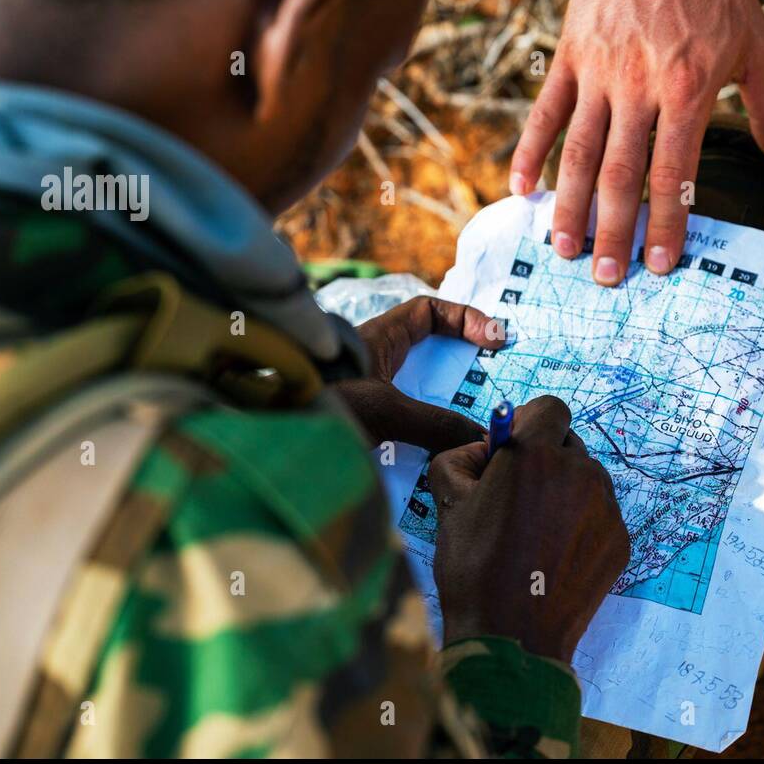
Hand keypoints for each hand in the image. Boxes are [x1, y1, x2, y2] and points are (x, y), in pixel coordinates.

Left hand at [333, 295, 504, 452]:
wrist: (269, 437)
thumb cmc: (320, 404)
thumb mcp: (383, 410)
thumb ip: (433, 423)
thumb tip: (479, 437)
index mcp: (380, 338)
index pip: (429, 312)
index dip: (466, 318)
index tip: (495, 339)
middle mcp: (375, 360)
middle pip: (427, 349)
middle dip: (462, 362)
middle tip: (493, 377)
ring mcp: (368, 390)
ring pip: (418, 387)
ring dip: (446, 401)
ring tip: (474, 421)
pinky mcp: (361, 422)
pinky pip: (404, 420)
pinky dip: (427, 430)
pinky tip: (441, 451)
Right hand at [430, 396, 629, 662]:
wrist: (511, 638)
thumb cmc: (472, 567)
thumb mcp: (447, 501)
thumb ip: (461, 457)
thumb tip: (484, 450)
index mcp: (536, 454)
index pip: (551, 408)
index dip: (530, 421)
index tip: (513, 446)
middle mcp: (580, 471)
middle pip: (569, 443)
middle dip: (546, 458)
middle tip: (517, 493)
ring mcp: (606, 507)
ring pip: (587, 480)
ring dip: (565, 490)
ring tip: (536, 531)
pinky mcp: (620, 540)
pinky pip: (600, 516)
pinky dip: (580, 524)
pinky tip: (553, 556)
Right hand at [510, 0, 763, 285]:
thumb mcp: (756, 41)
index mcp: (688, 90)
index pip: (673, 174)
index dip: (666, 224)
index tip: (660, 265)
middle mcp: (639, 88)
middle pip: (619, 175)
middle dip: (612, 232)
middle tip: (605, 277)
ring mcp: (598, 73)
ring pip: (576, 152)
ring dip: (567, 207)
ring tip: (562, 249)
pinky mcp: (570, 56)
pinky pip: (545, 112)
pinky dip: (529, 152)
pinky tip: (520, 189)